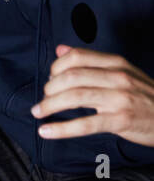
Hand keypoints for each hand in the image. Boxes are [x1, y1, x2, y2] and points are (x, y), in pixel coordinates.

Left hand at [32, 45, 153, 146]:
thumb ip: (91, 61)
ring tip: (38, 112)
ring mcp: (120, 99)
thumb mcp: (122, 72)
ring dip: (49, 105)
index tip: (50, 79)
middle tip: (44, 99)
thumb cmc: (144, 96)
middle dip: (50, 88)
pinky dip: (62, 129)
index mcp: (116, 63)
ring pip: (74, 97)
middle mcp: (118, 77)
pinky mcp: (121, 120)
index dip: (55, 67)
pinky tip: (46, 131)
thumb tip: (60, 49)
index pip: (76, 57)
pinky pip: (85, 124)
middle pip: (71, 77)